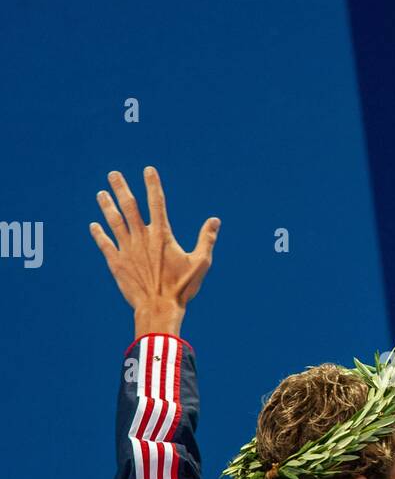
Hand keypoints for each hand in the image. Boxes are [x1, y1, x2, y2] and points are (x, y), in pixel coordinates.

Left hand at [90, 166, 219, 334]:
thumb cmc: (182, 287)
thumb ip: (207, 239)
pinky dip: (99, 234)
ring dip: (107, 206)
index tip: (148, 170)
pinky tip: (94, 225)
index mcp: (162, 235)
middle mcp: (142, 237)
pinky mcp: (116, 263)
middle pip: (129, 206)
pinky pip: (105, 244)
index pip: (157, 202)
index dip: (153, 184)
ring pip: (114, 222)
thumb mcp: (200, 263)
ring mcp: (127, 249)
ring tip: (101, 194)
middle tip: (113, 174)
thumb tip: (215, 221)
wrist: (159, 308)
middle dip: (121, 188)